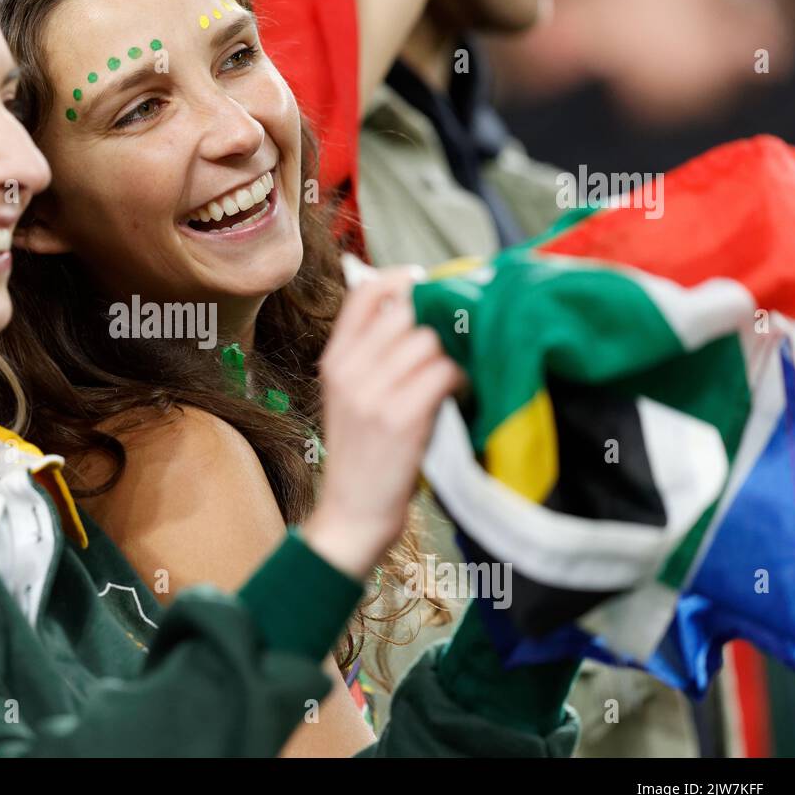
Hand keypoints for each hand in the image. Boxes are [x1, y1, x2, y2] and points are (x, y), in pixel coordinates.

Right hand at [302, 269, 463, 578]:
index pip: (363, 295)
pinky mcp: (401, 419)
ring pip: (429, 342)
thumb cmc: (362, 455)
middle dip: (440, 322)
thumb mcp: (351, 397)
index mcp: (334, 361)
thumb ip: (372, 355)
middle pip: (406, 313)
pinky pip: (444, 373)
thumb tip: (415, 309)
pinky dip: (461, 379)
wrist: (352, 514)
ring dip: (455, 354)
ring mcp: (373, 394)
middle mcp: (348, 371)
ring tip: (458, 375)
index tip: (426, 284)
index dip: (400, 279)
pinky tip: (461, 394)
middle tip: (459, 337)